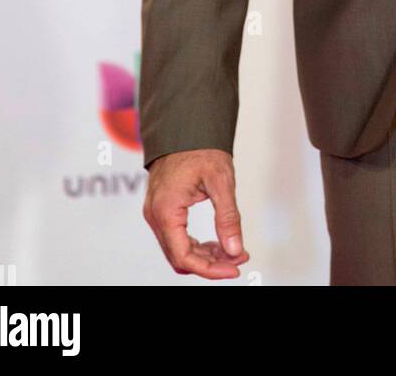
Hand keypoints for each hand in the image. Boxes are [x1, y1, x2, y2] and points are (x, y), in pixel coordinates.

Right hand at [143, 148, 249, 278]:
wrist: (186, 127)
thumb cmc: (200, 148)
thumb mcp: (221, 181)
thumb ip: (228, 217)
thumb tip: (236, 249)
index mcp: (166, 210)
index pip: (184, 256)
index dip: (210, 269)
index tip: (235, 268)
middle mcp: (155, 215)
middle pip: (180, 257)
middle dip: (211, 263)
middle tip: (239, 258)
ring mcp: (156, 213)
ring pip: (178, 249)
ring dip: (205, 255)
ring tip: (233, 251)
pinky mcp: (161, 209)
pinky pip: (176, 237)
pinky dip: (196, 244)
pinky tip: (217, 241)